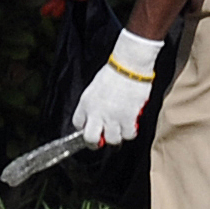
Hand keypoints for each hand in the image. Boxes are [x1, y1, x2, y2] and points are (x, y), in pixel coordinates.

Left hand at [71, 30, 164, 149]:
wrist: (129, 66)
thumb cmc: (114, 73)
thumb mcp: (94, 87)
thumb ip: (93, 104)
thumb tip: (96, 116)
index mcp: (86, 103)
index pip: (78, 124)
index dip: (84, 129)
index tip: (91, 129)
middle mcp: (96, 112)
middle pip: (90, 138)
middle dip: (95, 143)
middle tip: (101, 140)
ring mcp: (112, 116)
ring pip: (112, 140)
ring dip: (116, 137)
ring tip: (121, 129)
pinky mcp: (128, 117)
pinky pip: (128, 135)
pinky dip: (130, 132)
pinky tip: (132, 125)